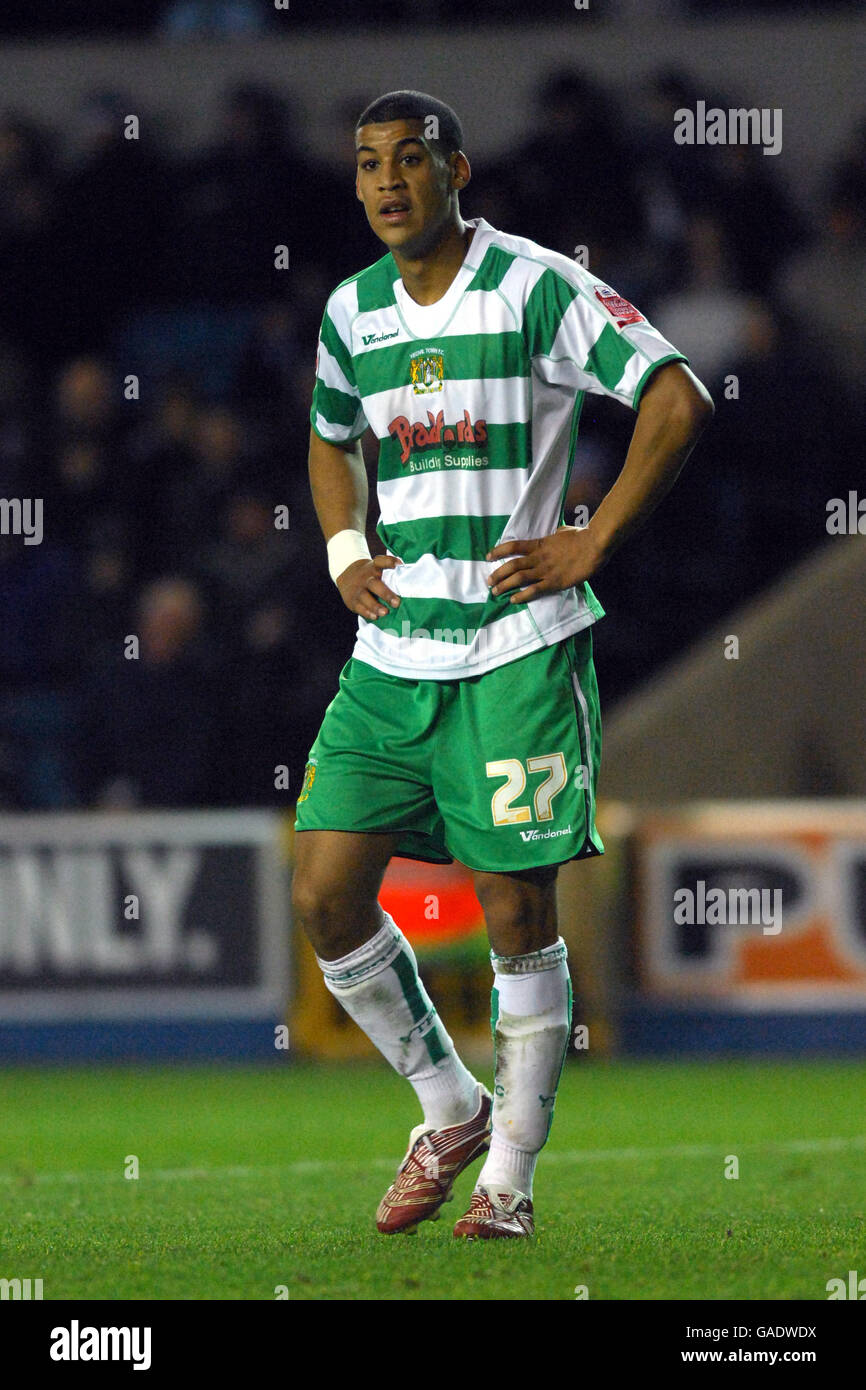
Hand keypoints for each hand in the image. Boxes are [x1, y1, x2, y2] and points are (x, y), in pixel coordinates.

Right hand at [336, 552, 401, 619]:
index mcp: (374, 568)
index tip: (399, 565)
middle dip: (385, 594)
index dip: (389, 562)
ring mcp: (358, 589)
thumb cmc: (371, 576)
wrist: (347, 576)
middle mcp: (366, 577)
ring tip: (385, 612)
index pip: (380, 561)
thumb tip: (410, 585)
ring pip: (365, 597)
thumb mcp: (376, 569)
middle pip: (374, 584)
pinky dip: (367, 612)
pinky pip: (359, 607)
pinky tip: (375, 617)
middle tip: (397, 603)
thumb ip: (390, 575)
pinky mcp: (352, 600)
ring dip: (375, 605)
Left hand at [487, 526, 606, 603]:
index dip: (498, 551)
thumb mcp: (563, 532)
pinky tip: (513, 600)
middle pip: (511, 565)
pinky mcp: (554, 582)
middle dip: (497, 574)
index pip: (513, 546)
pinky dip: (521, 596)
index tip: (488, 557)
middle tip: (489, 582)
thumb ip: (555, 535)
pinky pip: (534, 590)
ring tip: (495, 592)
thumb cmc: (581, 536)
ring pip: (518, 578)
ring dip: (504, 586)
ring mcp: (545, 570)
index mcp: (539, 544)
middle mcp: (538, 558)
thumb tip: (556, 534)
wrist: (594, 544)